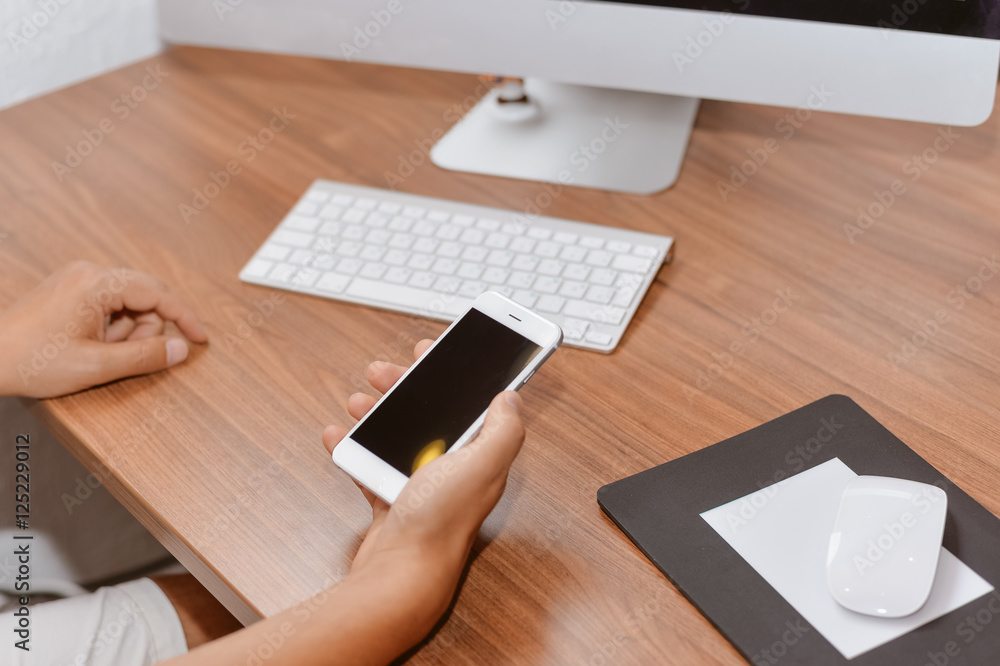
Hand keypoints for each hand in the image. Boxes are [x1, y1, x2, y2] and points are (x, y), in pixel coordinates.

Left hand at [0, 261, 207, 397]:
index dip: (183, 317)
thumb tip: (182, 349)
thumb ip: (145, 356)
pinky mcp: (70, 287)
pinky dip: (110, 325)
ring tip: (98, 351)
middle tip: (124, 356)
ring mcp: (77, 277)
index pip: (158, 294)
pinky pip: (109, 302)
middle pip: (145, 296)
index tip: (200, 338)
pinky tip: (91, 343)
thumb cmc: (31, 361)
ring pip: (128, 301)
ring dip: (124, 330)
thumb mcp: (96, 366)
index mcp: (97, 284)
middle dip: (144, 329)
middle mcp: (89, 272)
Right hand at [322, 339, 525, 636]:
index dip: (457, 375)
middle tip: (382, 370)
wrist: (399, 575)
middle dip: (405, 387)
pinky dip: (353, 449)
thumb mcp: (482, 465)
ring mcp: (421, 487)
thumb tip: (512, 398)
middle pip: (431, 415)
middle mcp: (453, 470)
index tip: (433, 351)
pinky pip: (371, 466)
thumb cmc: (439, 523)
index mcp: (479, 457)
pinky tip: (337, 436)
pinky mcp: (393, 503)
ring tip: (357, 400)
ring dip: (377, 414)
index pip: (473, 405)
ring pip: (398, 437)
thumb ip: (503, 429)